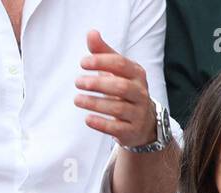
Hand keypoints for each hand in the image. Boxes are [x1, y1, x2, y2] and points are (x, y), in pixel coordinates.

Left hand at [75, 30, 157, 148]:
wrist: (143, 122)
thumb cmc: (124, 90)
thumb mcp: (116, 71)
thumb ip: (103, 53)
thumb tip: (91, 33)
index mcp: (137, 75)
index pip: (121, 64)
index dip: (101, 62)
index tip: (82, 63)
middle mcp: (141, 94)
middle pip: (120, 87)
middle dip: (97, 84)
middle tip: (77, 82)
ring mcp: (138, 114)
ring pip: (117, 107)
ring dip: (94, 103)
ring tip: (77, 99)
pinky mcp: (132, 131)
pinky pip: (116, 128)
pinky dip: (101, 123)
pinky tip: (87, 119)